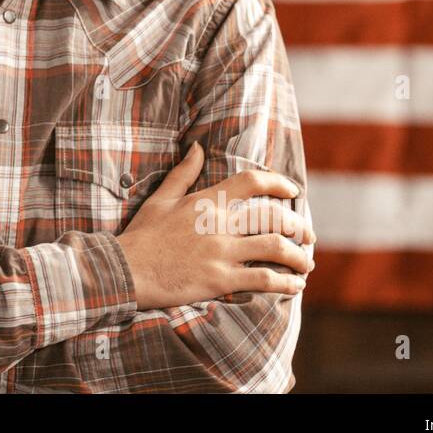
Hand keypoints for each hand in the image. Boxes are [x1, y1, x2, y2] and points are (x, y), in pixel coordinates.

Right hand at [115, 143, 315, 310]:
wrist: (124, 270)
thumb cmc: (141, 236)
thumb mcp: (160, 199)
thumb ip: (182, 173)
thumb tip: (196, 147)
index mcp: (205, 201)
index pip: (251, 182)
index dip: (278, 183)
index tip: (293, 191)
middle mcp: (218, 224)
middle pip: (273, 217)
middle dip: (299, 226)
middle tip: (308, 235)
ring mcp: (220, 252)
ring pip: (276, 248)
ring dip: (298, 256)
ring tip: (306, 263)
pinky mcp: (220, 279)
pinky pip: (264, 279)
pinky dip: (286, 282)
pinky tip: (295, 285)